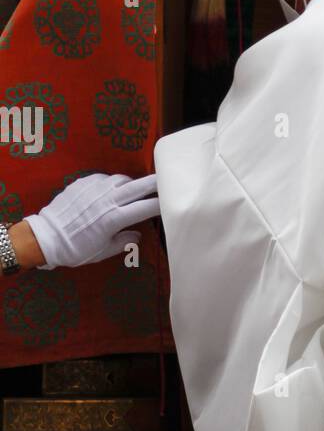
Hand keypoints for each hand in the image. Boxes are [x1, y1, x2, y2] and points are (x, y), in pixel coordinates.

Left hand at [25, 173, 159, 269]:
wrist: (46, 237)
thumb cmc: (76, 249)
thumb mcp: (103, 252)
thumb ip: (124, 242)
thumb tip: (137, 235)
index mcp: (113, 219)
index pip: (145, 208)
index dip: (161, 204)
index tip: (171, 203)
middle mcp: (106, 200)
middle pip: (138, 186)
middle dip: (155, 182)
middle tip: (168, 179)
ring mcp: (94, 189)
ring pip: (121, 179)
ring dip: (132, 184)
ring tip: (136, 190)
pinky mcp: (83, 183)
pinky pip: (104, 178)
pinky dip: (112, 183)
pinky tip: (111, 191)